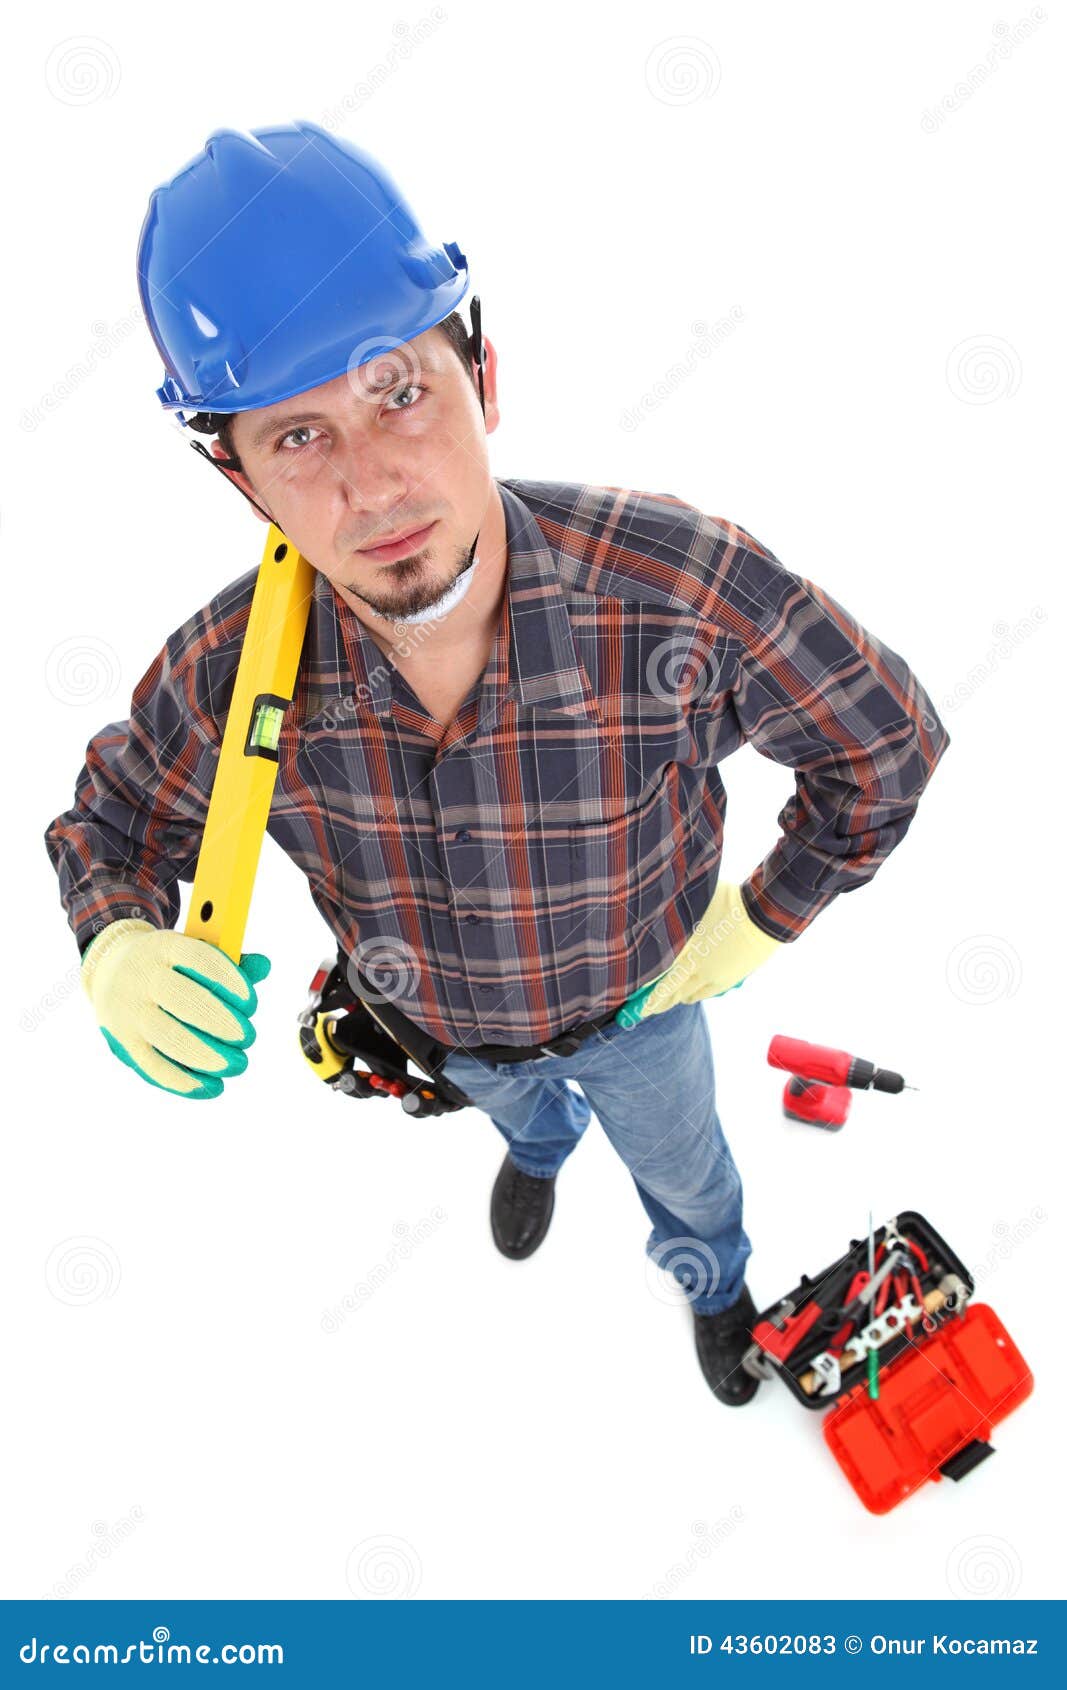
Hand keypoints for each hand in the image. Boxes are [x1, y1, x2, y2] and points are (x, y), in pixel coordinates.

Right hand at [81, 917, 270, 1098]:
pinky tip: (212, 1087)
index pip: (198, 960)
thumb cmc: (169, 965)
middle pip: (182, 1000)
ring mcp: (128, 1012)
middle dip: (221, 1022)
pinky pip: (151, 1067)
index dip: (228, 982)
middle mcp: (141, 976)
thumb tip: (263, 966)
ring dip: (207, 1056)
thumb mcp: (193, 951)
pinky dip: (185, 1081)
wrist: (111, 969)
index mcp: (164, 947)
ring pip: (167, 1037)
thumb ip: (231, 961)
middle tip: (247, 1037)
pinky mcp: (122, 1043)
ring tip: (236, 1064)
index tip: (251, 1004)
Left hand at [615, 879, 782, 1027]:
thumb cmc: (730, 901)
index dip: (648, 998)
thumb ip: (676, 914)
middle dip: (657, 1004)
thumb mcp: (695, 904)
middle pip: (672, 994)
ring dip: (676, 998)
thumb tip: (656, 909)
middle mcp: (698, 968)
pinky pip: (706, 993)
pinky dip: (693, 995)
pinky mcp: (729, 978)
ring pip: (689, 995)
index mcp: (687, 952)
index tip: (636, 1008)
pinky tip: (688, 995)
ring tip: (664, 1001)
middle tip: (645, 1010)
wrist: (766, 915)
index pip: (661, 983)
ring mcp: (715, 976)